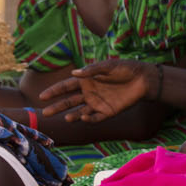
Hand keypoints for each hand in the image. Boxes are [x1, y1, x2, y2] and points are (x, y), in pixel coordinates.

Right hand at [39, 59, 157, 121]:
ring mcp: (97, 103)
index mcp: (86, 80)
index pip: (66, 86)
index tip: (42, 96)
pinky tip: (84, 117)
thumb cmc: (124, 68)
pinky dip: (89, 119)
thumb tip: (74, 73)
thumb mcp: (108, 66)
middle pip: (69, 101)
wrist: (143, 79)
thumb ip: (92, 70)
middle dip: (57, 107)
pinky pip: (95, 118)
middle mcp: (89, 93)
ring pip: (80, 112)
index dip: (54, 91)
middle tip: (45, 113)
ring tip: (66, 118)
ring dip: (72, 115)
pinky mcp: (107, 112)